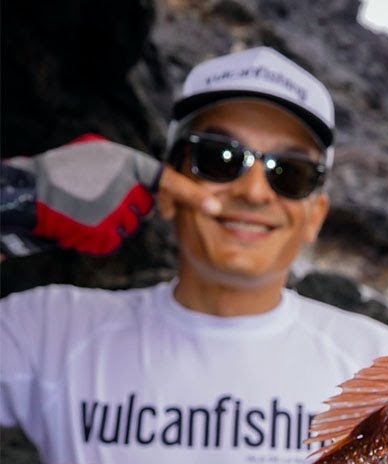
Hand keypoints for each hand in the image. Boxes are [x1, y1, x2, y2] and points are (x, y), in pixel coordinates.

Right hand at [4, 135, 218, 255]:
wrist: (27, 193)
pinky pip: (111, 239)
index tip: (214, 207)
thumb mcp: (97, 154)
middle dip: (125, 204)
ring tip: (81, 205)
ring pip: (128, 224)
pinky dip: (96, 234)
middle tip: (95, 194)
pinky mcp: (104, 234)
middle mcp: (128, 189)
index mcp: (128, 164)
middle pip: (143, 207)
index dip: (191, 194)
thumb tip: (151, 179)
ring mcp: (117, 213)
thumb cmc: (61, 170)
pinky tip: (77, 221)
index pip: (169, 180)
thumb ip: (128, 166)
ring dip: (109, 219)